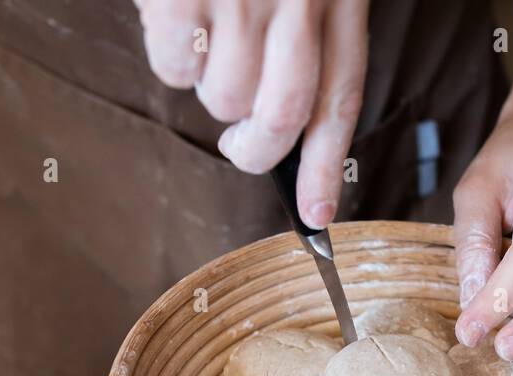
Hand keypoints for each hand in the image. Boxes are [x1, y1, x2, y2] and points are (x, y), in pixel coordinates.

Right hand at [135, 0, 368, 228]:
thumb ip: (306, 42)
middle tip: (238, 145)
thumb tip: (282, 132)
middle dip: (256, 151)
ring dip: (210, 88)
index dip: (326, 166)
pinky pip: (175, 70)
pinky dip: (172, 61)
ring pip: (226, 100)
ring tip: (208, 42)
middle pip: (283, 118)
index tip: (316, 215)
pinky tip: (179, 24)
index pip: (340, 100)